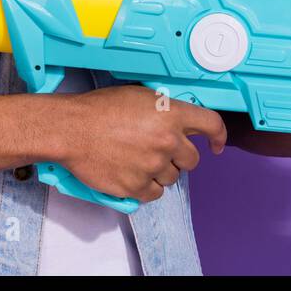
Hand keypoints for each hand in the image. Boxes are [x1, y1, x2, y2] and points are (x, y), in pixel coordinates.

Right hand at [56, 85, 227, 202]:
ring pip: (172, 178)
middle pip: (192, 159)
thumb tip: (179, 120)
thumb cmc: (99, 109)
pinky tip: (132, 173)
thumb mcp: (140, 96)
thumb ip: (165, 109)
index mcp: (171, 114)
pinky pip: (153, 194)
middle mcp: (167, 141)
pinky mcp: (137, 186)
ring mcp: (153, 166)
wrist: (71, 129)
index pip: (212, 124)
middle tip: (160, 151)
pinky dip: (145, 187)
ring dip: (160, 172)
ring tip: (138, 159)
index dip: (219, 136)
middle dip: (180, 157)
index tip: (217, 145)